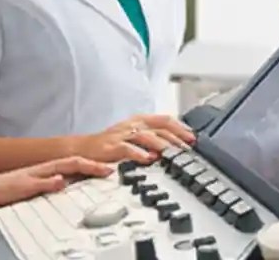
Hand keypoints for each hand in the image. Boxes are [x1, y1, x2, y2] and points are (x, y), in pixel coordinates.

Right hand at [0, 157, 113, 220]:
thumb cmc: (3, 192)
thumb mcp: (31, 188)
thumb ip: (47, 185)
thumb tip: (64, 184)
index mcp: (44, 170)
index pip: (73, 164)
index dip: (92, 165)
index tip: (109, 169)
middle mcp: (41, 170)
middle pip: (73, 162)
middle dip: (94, 164)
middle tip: (113, 169)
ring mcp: (32, 176)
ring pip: (60, 167)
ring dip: (81, 167)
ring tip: (99, 170)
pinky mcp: (22, 186)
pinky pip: (38, 182)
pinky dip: (51, 182)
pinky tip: (61, 182)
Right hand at [73, 113, 197, 164]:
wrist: (85, 149)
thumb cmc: (111, 145)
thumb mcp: (134, 138)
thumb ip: (153, 139)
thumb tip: (175, 147)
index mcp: (139, 121)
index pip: (164, 120)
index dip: (180, 128)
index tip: (193, 138)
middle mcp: (132, 125)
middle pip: (158, 128)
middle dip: (175, 138)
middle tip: (188, 149)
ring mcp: (122, 135)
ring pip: (145, 136)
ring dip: (161, 144)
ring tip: (172, 153)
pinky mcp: (111, 146)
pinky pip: (127, 148)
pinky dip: (138, 153)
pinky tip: (148, 159)